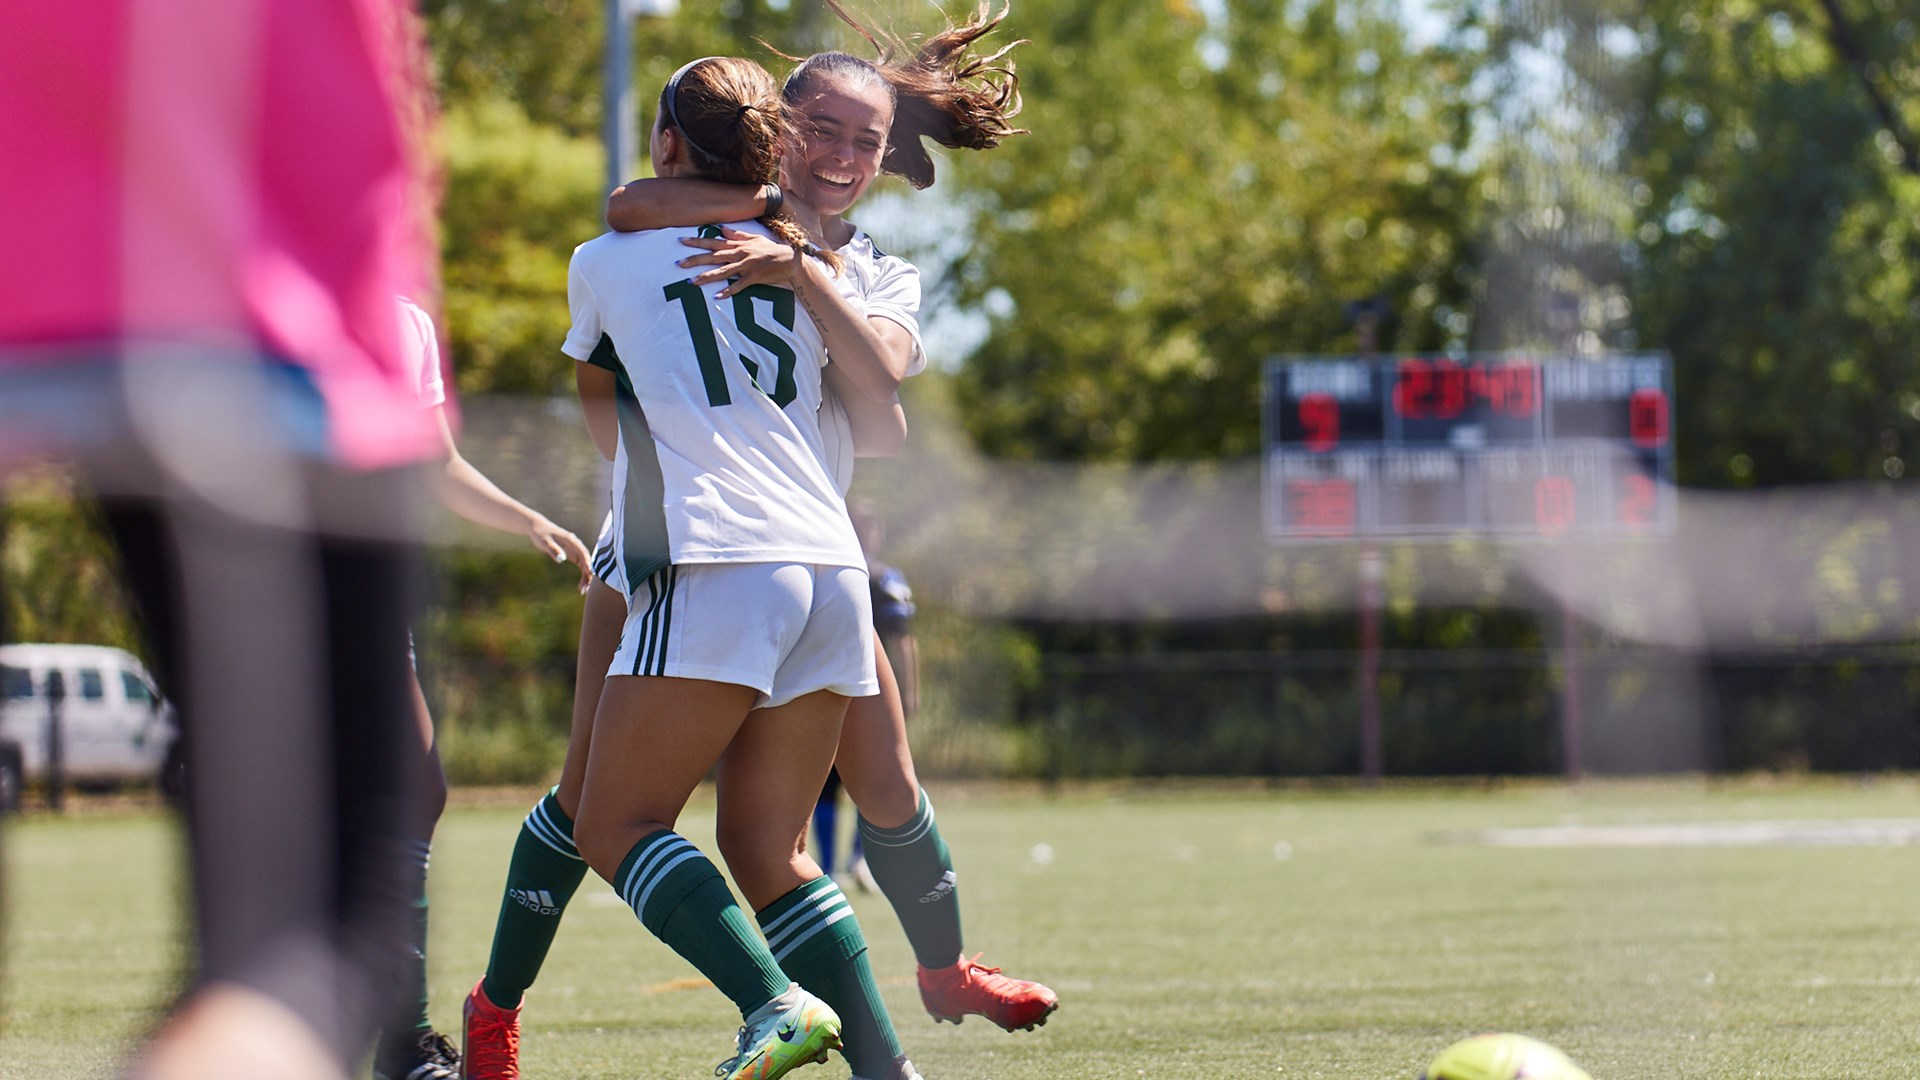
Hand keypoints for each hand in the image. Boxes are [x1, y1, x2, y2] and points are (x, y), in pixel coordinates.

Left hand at [530, 518, 593, 593]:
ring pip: (585, 565)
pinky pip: (581, 567)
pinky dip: (582, 576)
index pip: (583, 552)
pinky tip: (581, 586)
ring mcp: (576, 551)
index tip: (590, 572)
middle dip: (588, 574)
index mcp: (571, 540)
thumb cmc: (541, 534)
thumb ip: (553, 549)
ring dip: (586, 577)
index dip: (588, 562)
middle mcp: (576, 546)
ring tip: (583, 590)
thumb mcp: (545, 542)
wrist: (538, 529)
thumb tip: (562, 559)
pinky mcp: (573, 556)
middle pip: (587, 561)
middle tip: (585, 588)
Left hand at [678, 226, 802, 297]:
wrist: (789, 259)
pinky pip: (739, 285)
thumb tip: (722, 229)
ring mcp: (746, 266)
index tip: (681, 240)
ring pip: (723, 271)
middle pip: (713, 256)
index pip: (713, 242)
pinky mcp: (754, 277)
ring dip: (707, 276)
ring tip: (692, 282)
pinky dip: (729, 291)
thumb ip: (737, 234)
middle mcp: (740, 254)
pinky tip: (717, 296)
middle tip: (679, 263)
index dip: (697, 242)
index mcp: (737, 245)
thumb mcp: (754, 238)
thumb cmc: (771, 249)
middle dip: (695, 259)